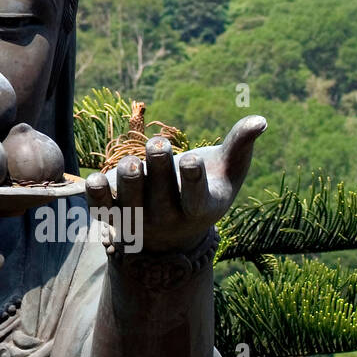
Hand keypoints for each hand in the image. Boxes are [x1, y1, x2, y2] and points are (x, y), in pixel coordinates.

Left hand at [84, 115, 266, 253]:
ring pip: (130, 197)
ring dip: (129, 175)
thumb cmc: (205, 192)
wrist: (172, 237)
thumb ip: (241, 146)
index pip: (196, 198)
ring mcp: (140, 220)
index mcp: (201, 208)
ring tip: (133, 160)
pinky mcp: (113, 218)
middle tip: (158, 143)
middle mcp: (169, 219)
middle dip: (158, 164)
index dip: (192, 178)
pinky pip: (100, 207)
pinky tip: (94, 178)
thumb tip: (261, 119)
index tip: (191, 158)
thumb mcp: (226, 172)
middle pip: (160, 192)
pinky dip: (96, 193)